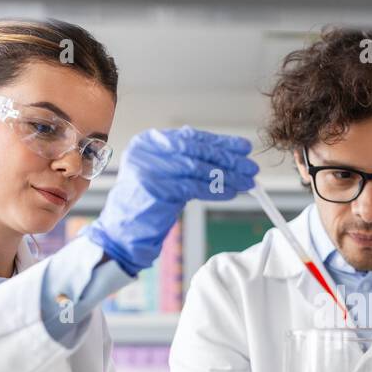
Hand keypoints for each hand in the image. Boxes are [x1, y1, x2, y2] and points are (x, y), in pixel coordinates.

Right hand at [86, 126, 257, 274]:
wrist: (121, 234)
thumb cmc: (145, 205)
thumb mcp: (162, 175)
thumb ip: (183, 159)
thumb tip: (219, 149)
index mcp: (147, 142)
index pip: (191, 137)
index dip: (220, 142)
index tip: (243, 147)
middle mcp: (147, 151)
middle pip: (196, 150)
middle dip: (227, 158)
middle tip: (250, 166)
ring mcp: (150, 169)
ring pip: (198, 168)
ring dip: (227, 175)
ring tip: (247, 181)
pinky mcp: (156, 189)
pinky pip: (194, 187)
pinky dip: (215, 189)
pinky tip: (231, 192)